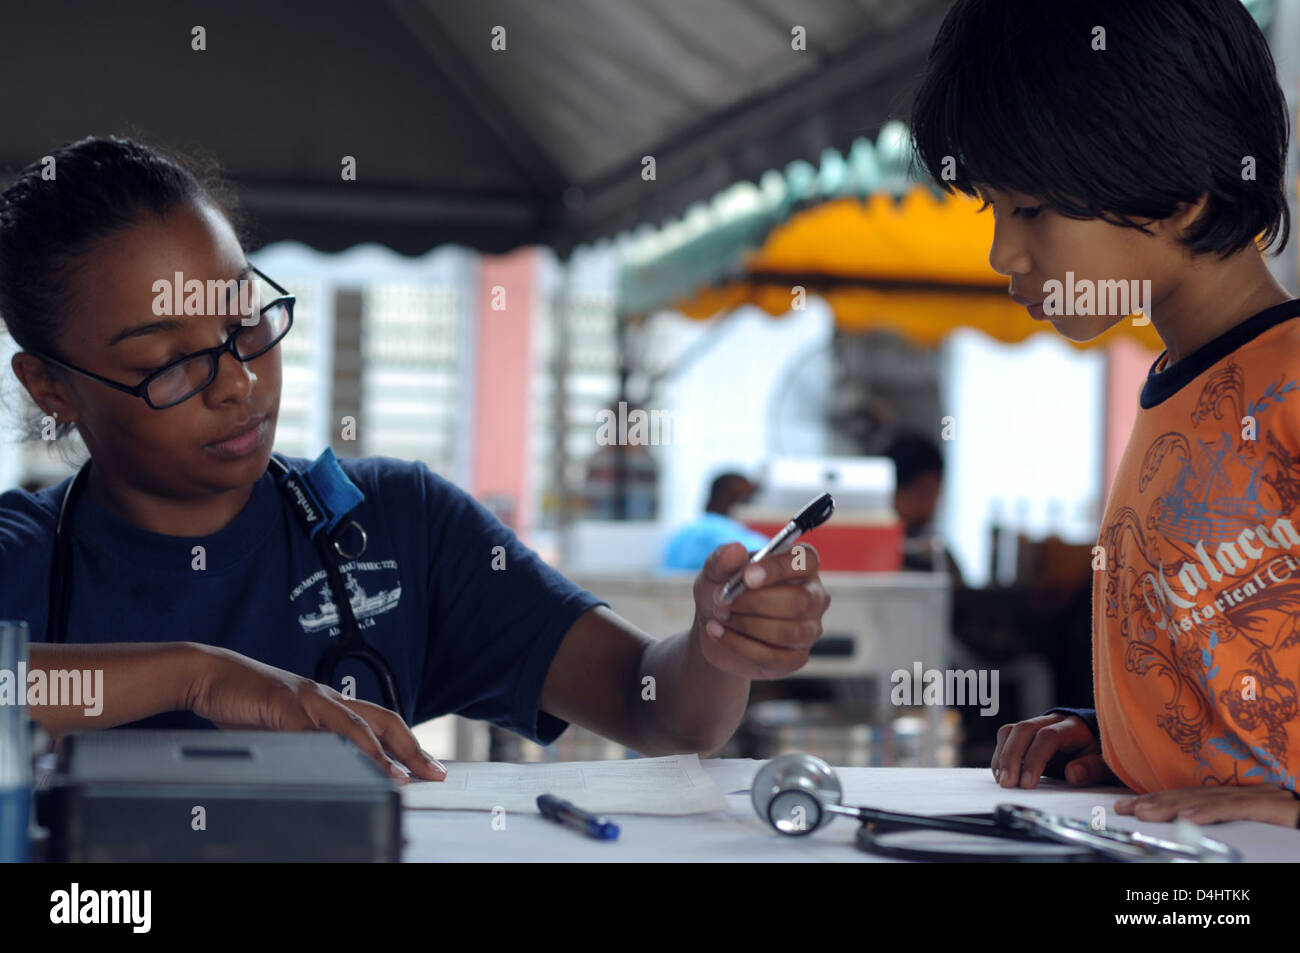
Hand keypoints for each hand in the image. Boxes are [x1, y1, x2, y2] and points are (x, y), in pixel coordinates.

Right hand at [182, 643, 445, 782]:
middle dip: (411, 748)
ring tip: (399, 777)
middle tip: (433, 772)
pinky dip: (335, 750)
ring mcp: (308, 700)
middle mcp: (327, 698)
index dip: (408, 744)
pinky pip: (315, 732)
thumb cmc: (247, 702)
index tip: (428, 767)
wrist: (210, 675)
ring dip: (380, 754)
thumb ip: (308, 744)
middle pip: (383, 721)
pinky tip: (346, 765)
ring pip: (355, 727)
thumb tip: (330, 772)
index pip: (381, 722)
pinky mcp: (285, 707)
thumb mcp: (284, 728)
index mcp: (331, 702)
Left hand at [692, 541, 830, 678]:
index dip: (778, 568)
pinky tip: (718, 633)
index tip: (746, 577)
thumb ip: (722, 560)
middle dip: (755, 602)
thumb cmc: (724, 590)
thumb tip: (735, 550)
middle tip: (722, 601)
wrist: (713, 625)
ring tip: (719, 616)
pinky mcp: (795, 659)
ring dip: (746, 625)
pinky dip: (740, 646)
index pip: (805, 561)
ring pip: (788, 632)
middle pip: (800, 601)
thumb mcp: (715, 571)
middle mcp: (813, 597)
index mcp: (800, 566)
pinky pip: (774, 657)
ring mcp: (809, 630)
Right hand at [991, 713, 1116, 788]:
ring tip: (1002, 781)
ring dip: (1003, 756)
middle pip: (1024, 729)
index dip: (1035, 758)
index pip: (1048, 736)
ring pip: (1011, 731)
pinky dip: (1001, 755)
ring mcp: (1038, 724)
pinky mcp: (1028, 734)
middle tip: (1007, 784)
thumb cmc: (1101, 755)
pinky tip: (1001, 773)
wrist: (1097, 741)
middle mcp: (1053, 720)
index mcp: (1074, 727)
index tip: (1027, 784)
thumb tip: (1073, 773)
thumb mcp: (1107, 764)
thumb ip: (1094, 768)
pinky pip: (1007, 737)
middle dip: (1011, 757)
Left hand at [1115, 784, 1299, 826]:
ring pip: (1210, 800)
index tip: (1129, 805)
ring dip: (1174, 805)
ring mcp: (1263, 797)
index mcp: (1238, 798)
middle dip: (1156, 801)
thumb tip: (1183, 828)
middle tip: (1126, 807)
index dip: (1158, 800)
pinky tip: (1189, 817)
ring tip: (1147, 811)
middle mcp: (1248, 793)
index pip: (1190, 797)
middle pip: (1194, 796)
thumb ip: (1219, 824)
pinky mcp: (1278, 808)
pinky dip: (1211, 811)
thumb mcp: (1249, 829)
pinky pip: (1238, 808)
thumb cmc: (1290, 830)